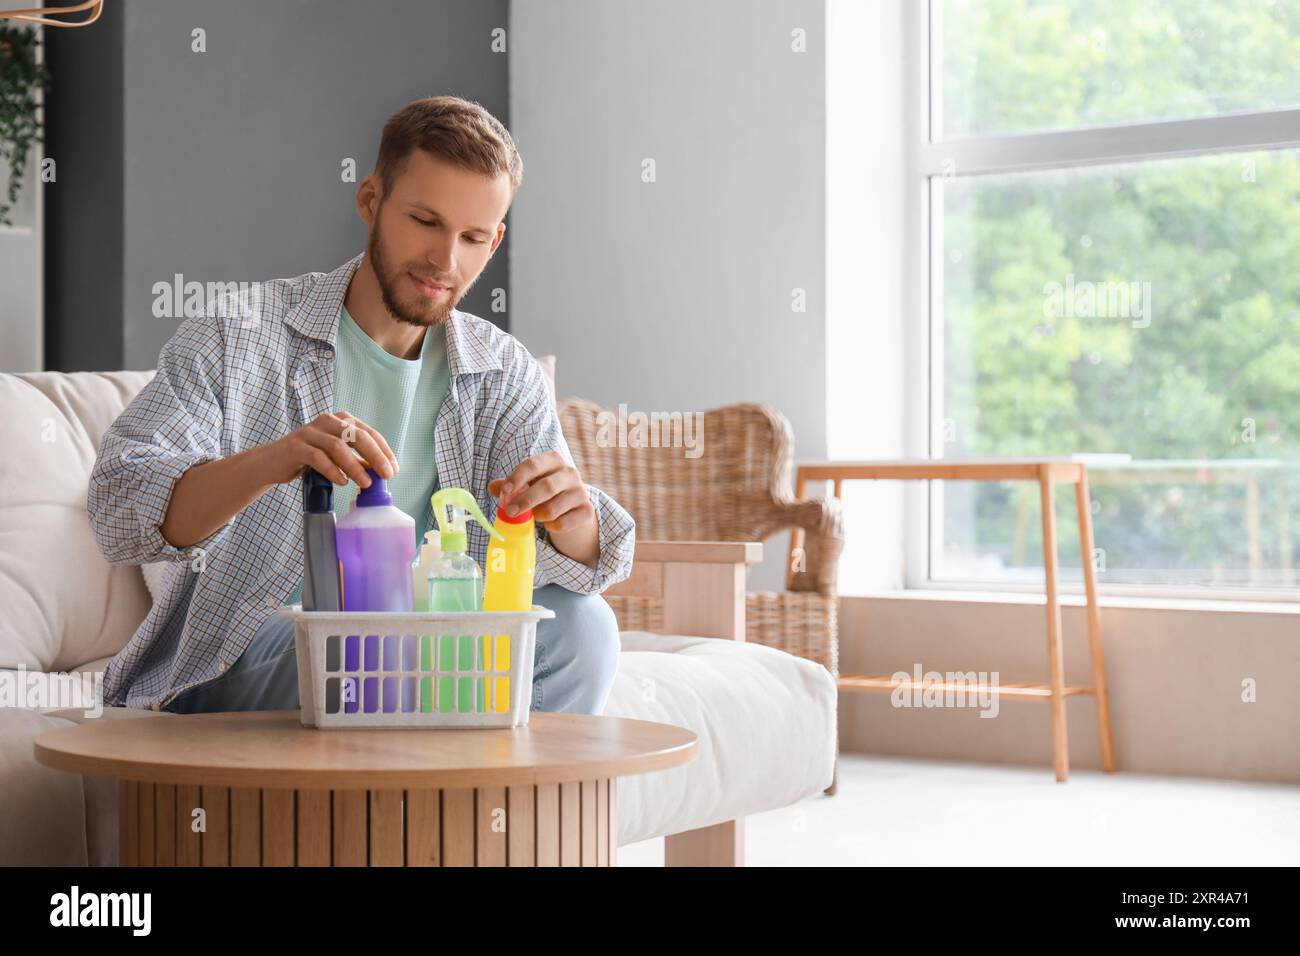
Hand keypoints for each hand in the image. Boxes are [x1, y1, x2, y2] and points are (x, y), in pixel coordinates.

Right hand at [264, 411, 397, 487]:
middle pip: (357, 435)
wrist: (272, 461)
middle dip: (376, 456)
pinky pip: (318, 457)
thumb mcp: (336, 455)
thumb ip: (356, 458)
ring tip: (365, 483)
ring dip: (355, 466)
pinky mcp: (296, 446)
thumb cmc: (309, 458)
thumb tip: (381, 472)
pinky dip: (332, 471)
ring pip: (338, 446)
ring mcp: (310, 432)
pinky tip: (341, 482)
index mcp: (341, 420)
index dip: (384, 452)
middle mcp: (327, 421)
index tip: (394, 470)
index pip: (369, 433)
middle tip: (387, 476)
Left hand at [488, 451, 595, 534]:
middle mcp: (570, 473)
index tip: (504, 491)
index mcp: (553, 460)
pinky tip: (549, 523)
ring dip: (538, 516)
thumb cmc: (544, 491)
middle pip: (546, 487)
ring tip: (535, 516)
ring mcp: (581, 492)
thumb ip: (509, 485)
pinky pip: (563, 523)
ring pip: (553, 508)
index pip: (533, 464)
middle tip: (510, 512)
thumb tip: (492, 487)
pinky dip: (551, 527)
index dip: (517, 478)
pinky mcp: (586, 511)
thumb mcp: (527, 484)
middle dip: (525, 501)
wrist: (572, 507)